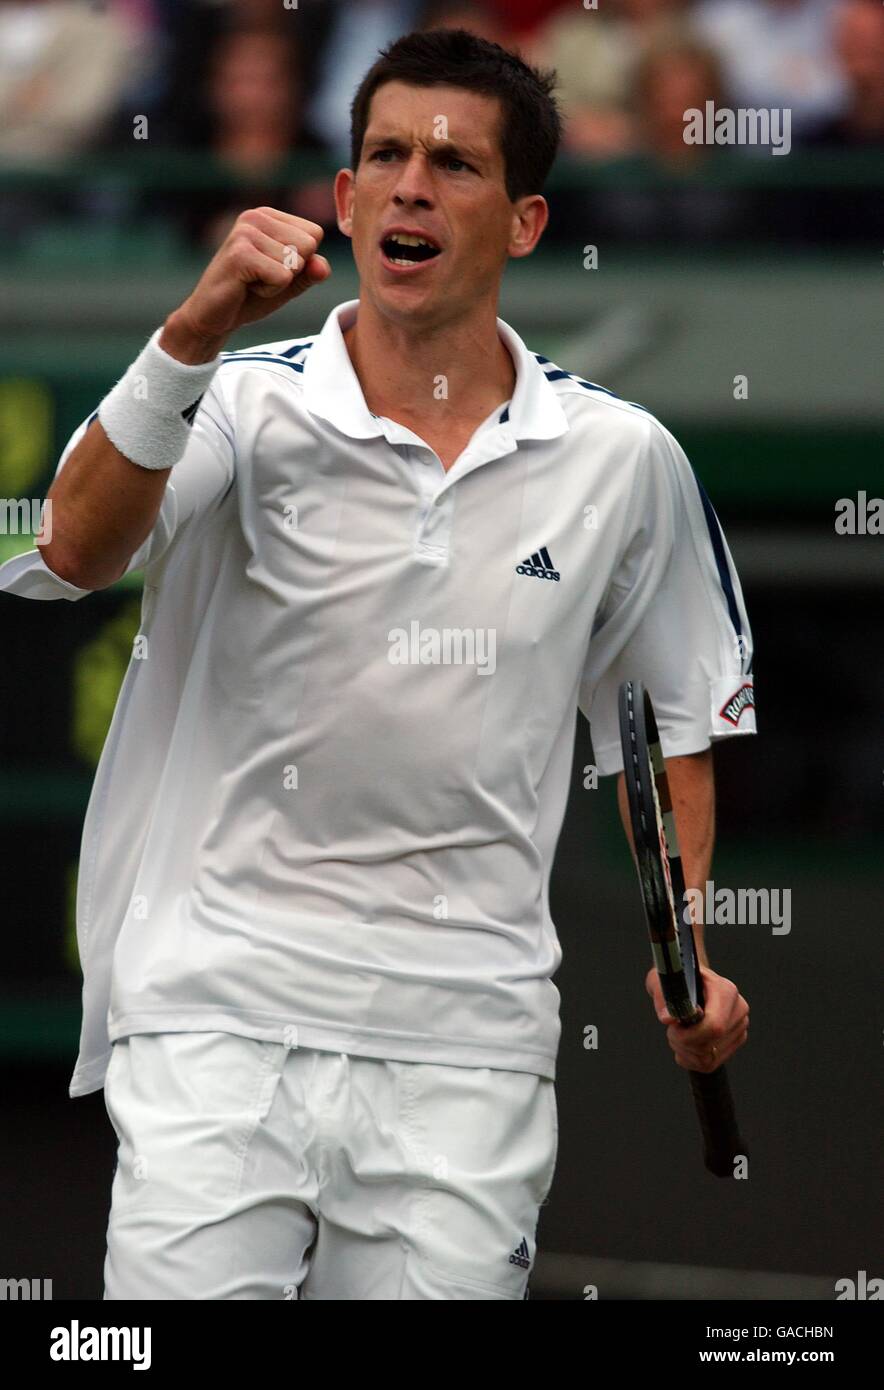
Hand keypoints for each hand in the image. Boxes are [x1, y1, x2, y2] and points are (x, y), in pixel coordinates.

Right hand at [163, 207, 331, 359]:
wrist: (213, 317)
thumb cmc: (250, 296)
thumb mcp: (289, 283)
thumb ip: (311, 272)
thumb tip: (323, 266)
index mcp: (268, 216)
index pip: (315, 234)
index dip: (301, 262)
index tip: (270, 269)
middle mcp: (256, 216)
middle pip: (308, 246)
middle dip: (291, 272)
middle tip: (260, 278)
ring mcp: (246, 232)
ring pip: (296, 263)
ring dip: (278, 284)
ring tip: (251, 282)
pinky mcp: (240, 254)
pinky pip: (282, 277)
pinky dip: (269, 291)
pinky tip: (246, 287)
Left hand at [646, 965, 748, 1072]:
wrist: (692, 980)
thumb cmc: (678, 978)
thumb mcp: (662, 980)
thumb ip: (662, 997)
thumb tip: (667, 1019)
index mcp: (726, 991)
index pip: (714, 1027)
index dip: (688, 1035)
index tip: (672, 1028)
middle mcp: (738, 1010)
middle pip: (708, 1046)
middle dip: (682, 1044)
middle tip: (672, 1030)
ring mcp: (740, 1027)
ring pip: (708, 1059)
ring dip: (686, 1052)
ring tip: (679, 1035)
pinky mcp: (736, 1041)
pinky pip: (710, 1064)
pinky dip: (692, 1060)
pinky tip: (685, 1044)